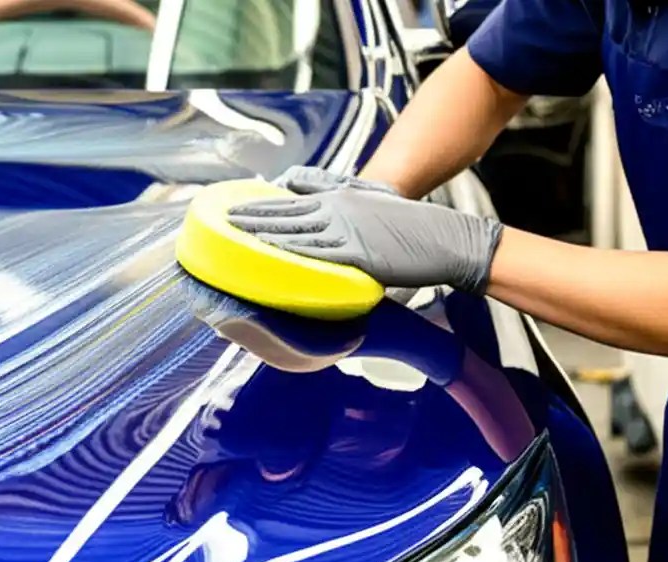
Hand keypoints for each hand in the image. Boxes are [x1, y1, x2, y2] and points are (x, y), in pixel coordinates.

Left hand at [232, 167, 502, 293]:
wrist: (445, 238)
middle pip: (284, 213)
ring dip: (261, 234)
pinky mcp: (355, 252)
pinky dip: (288, 255)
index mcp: (341, 199)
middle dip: (251, 218)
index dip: (262, 206)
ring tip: (233, 238)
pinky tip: (267, 256)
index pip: (291, 201)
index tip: (237, 210)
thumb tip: (326, 230)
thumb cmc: (412, 230)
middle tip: (222, 221)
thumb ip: (345, 213)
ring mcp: (345, 229)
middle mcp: (338, 209)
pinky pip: (314, 254)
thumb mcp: (374, 210)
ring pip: (293, 230)